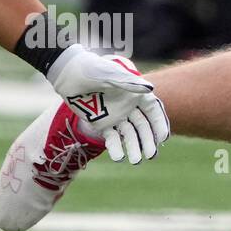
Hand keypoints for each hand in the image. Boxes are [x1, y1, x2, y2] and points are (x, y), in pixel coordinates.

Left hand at [47, 47, 170, 164]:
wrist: (67, 74)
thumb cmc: (91, 69)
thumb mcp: (109, 74)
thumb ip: (129, 83)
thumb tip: (150, 89)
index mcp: (136, 94)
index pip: (153, 111)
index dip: (159, 124)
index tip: (163, 137)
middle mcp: (129, 107)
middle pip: (143, 127)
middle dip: (148, 141)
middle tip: (151, 156)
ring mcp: (116, 116)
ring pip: (129, 135)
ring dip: (134, 147)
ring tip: (136, 161)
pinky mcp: (102, 124)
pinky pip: (112, 138)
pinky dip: (115, 147)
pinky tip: (118, 158)